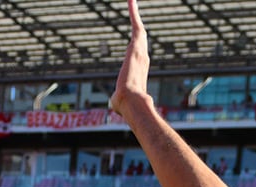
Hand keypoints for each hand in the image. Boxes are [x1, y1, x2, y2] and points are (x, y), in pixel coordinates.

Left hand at [108, 0, 150, 121]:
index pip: (138, 51)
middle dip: (136, 21)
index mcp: (139, 67)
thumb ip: (116, 99)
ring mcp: (140, 50)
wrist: (131, 102)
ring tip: (131, 1)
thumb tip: (113, 106)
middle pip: (140, 35)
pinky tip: (130, 0)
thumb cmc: (125, 105)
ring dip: (134, 13)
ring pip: (138, 27)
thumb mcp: (119, 100)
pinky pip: (135, 24)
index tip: (136, 34)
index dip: (137, 42)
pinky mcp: (136, 45)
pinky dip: (133, 12)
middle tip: (133, 7)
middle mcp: (142, 56)